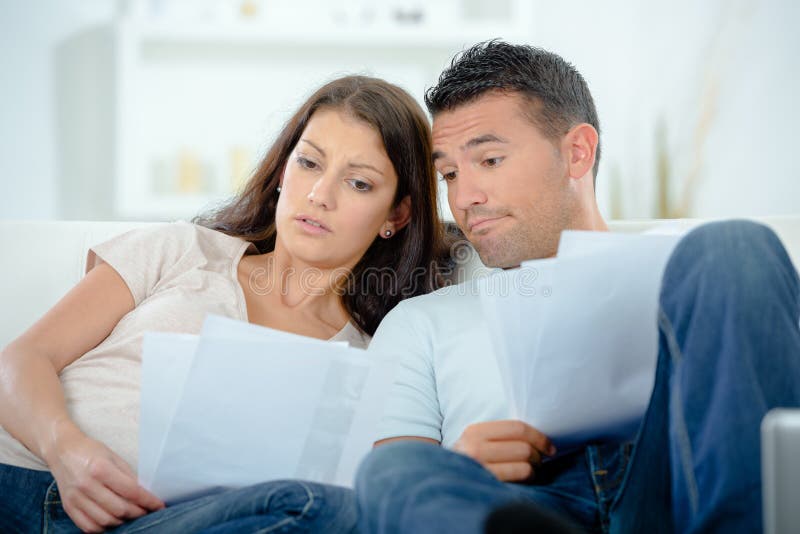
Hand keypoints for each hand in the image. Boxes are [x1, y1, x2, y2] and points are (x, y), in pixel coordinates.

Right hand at [44, 422, 163, 531]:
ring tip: (132, 516)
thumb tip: (145, 492)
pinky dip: (103, 528)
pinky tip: (113, 521)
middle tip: (147, 511)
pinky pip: (88, 526)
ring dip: (122, 522)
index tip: (159, 505)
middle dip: (138, 513)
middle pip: (118, 509)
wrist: (62, 451)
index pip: (131, 491)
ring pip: (104, 521)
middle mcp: (86, 485)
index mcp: (100, 469)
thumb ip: (128, 475)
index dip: (148, 501)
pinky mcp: (68, 507)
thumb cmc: (91, 451)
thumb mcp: (113, 456)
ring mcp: (75, 498)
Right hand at [453, 420, 555, 481]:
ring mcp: (480, 468)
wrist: (446, 482)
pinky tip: (523, 479)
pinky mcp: (487, 484)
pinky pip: (520, 477)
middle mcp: (474, 448)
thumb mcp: (477, 441)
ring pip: (525, 464)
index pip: (516, 428)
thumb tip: (537, 436)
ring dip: (534, 468)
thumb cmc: (470, 460)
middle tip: (538, 460)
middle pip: (524, 447)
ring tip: (530, 470)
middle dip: (537, 455)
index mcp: (474, 432)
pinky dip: (528, 478)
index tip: (548, 447)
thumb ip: (499, 435)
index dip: (538, 437)